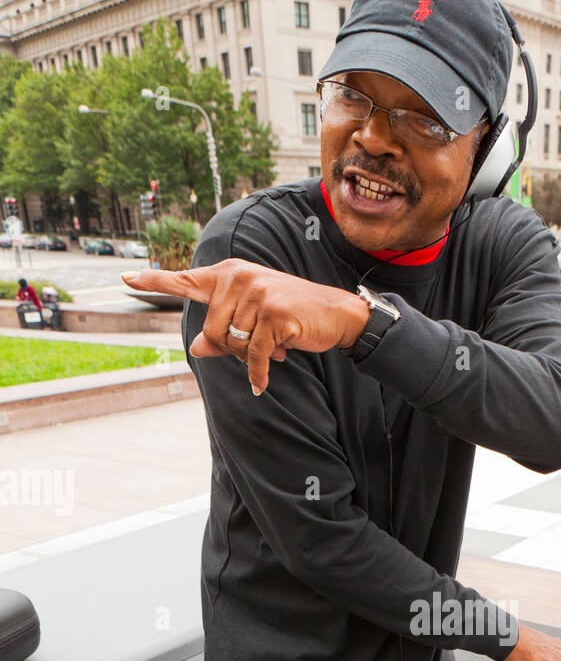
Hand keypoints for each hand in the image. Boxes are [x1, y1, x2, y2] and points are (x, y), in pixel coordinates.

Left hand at [121, 259, 369, 394]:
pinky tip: (261, 386)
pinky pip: (253, 355)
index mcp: (229, 274)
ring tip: (272, 349)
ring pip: (231, 344)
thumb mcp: (252, 323)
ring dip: (248, 358)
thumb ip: (221, 333)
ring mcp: (257, 294)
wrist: (335, 314)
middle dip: (232, 349)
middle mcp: (239, 277)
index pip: (186, 281)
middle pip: (212, 331)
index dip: (155, 282)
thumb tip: (197, 348)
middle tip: (258, 348)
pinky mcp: (273, 314)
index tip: (125, 279)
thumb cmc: (291, 316)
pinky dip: (257, 374)